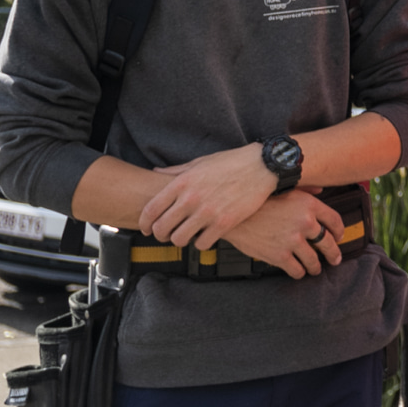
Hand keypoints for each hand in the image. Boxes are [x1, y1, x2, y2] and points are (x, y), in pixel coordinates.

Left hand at [136, 142, 274, 247]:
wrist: (262, 166)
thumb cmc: (230, 162)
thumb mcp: (199, 162)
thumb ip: (176, 171)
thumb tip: (157, 173)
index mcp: (182, 182)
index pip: (151, 209)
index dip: (145, 223)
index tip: (147, 228)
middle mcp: (191, 198)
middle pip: (162, 228)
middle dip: (160, 235)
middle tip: (165, 236)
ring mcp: (208, 212)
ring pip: (180, 239)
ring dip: (180, 241)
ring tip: (185, 237)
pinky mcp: (224, 223)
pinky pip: (202, 244)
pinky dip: (200, 243)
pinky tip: (204, 237)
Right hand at [229, 192, 345, 279]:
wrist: (233, 214)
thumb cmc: (258, 200)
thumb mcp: (284, 188)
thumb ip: (305, 190)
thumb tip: (321, 189)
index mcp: (309, 205)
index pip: (335, 221)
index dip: (339, 231)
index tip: (338, 237)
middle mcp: (305, 223)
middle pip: (328, 243)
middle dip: (333, 254)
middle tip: (335, 259)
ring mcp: (293, 241)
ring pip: (314, 261)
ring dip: (316, 267)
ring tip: (315, 268)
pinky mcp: (279, 256)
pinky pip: (297, 270)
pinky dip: (300, 272)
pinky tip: (299, 271)